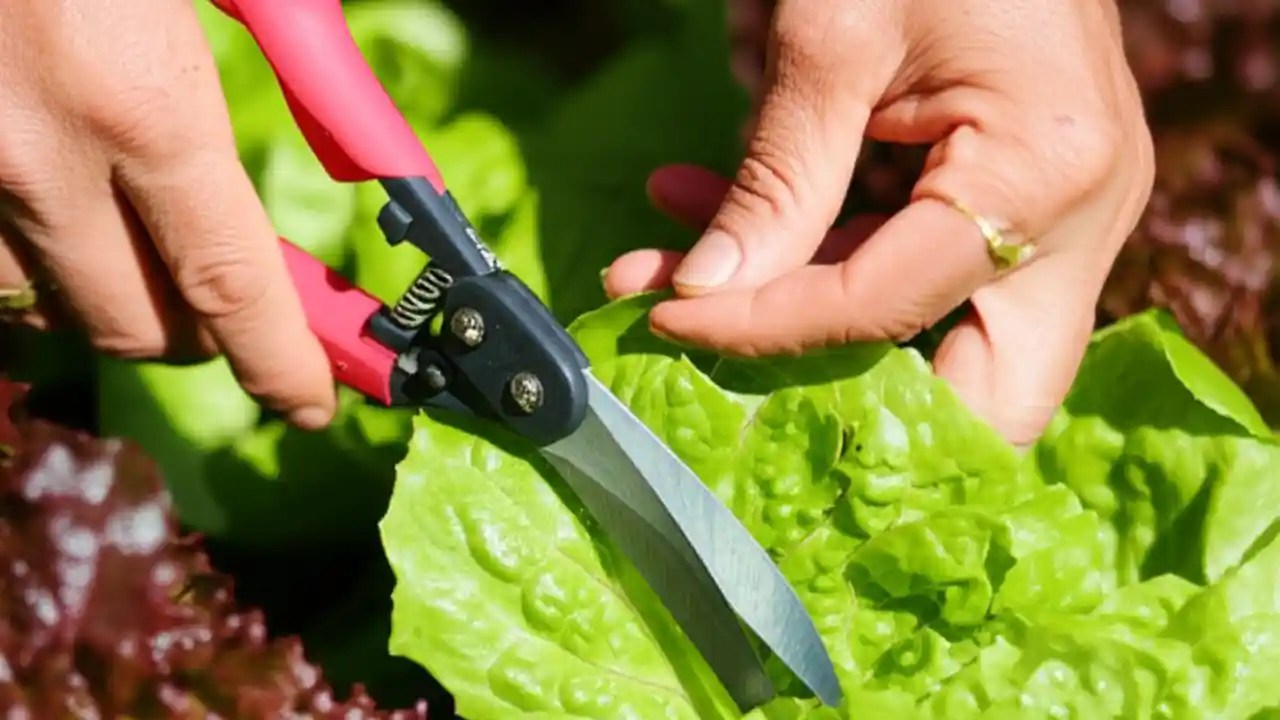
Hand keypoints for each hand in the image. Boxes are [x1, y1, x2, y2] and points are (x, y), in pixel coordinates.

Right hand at [0, 0, 334, 427]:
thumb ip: (300, 73)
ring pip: (36, 303)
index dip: (280, 364)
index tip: (313, 404)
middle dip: (196, 334)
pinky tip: (50, 199)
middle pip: (130, 326)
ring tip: (134, 238)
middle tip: (231, 306)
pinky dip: (24, 253)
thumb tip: (366, 161)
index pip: (230, 285)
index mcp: (141, 104)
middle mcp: (32, 157)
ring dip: (102, 292)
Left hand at [605, 0, 1155, 444]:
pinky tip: (720, 219)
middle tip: (733, 381)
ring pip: (942, 343)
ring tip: (675, 266)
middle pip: (987, 395)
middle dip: (856, 411)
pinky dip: (821, 257)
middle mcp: (1077, 219)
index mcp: (1042, 172)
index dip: (765, 328)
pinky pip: (919, 273)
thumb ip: (774, 179)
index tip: (668, 320)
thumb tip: (700, 294)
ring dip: (804, 317)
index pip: (885, 307)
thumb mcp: (831, 41)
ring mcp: (1059, 220)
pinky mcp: (1019, 206)